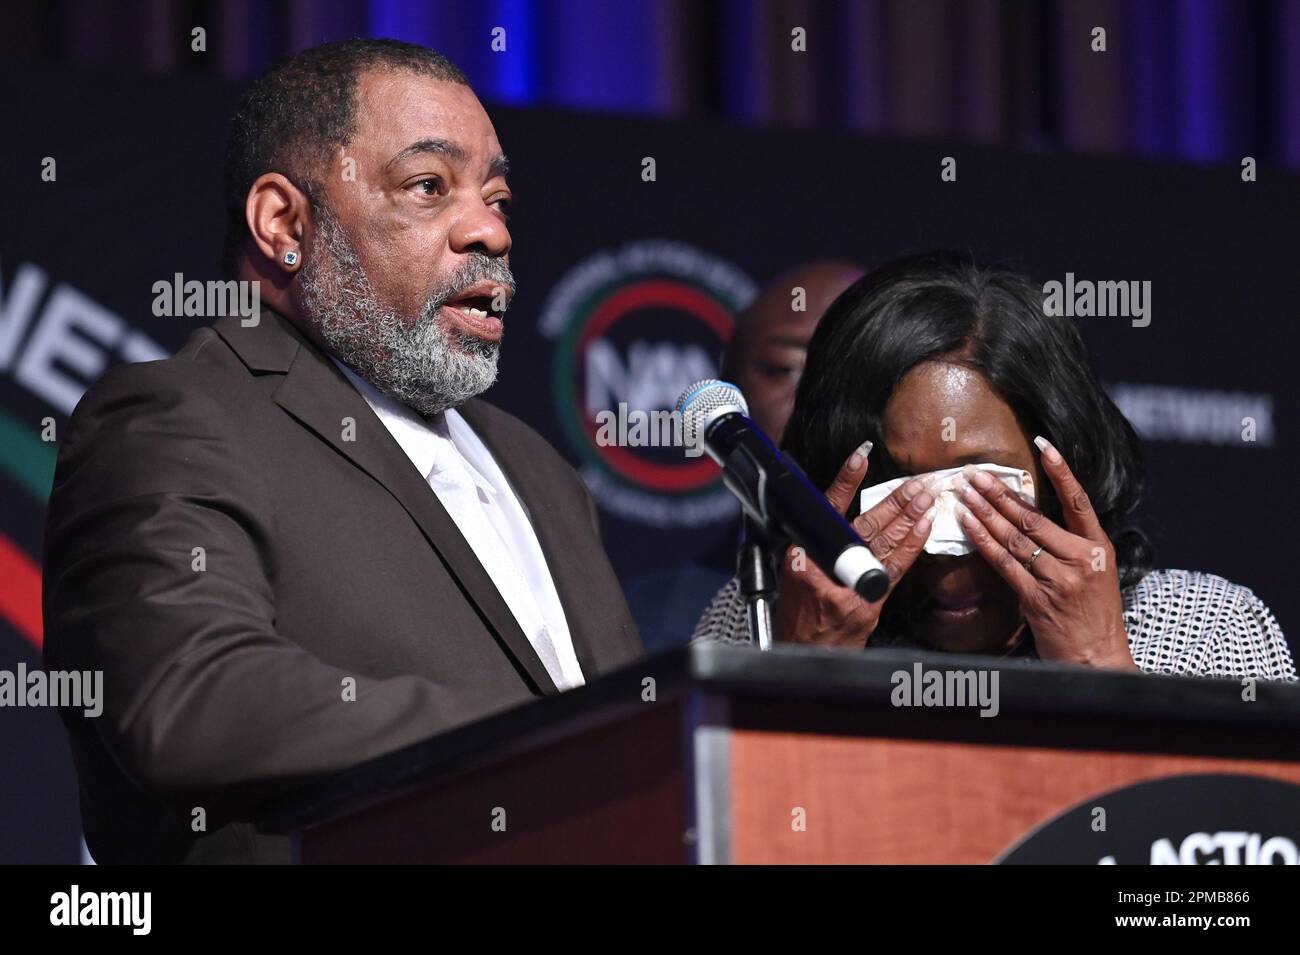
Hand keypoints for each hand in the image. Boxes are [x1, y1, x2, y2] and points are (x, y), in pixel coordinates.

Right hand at [774, 441, 935, 648]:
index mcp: (803, 554)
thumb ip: (812, 545)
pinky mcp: (869, 602)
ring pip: (884, 543)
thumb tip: (837, 512)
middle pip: (865, 525)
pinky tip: (925, 528)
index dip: (846, 482)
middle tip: (916, 482)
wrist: (804, 654)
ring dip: (909, 518)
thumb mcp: (791, 573)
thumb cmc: (797, 614)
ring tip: (926, 497)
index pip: (827, 509)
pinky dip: (912, 546)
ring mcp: (850, 585)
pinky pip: (896, 569)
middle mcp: (825, 566)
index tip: (861, 457)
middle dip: (894, 502)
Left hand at [953, 437, 1135, 669]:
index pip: (1078, 501)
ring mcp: (1058, 579)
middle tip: (975, 474)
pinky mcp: (1036, 599)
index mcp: (1098, 547)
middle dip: (1000, 494)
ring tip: (964, 494)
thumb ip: (1070, 546)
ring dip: (985, 513)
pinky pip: (1003, 564)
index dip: (1061, 472)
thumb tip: (1032, 517)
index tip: (1043, 446)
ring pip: (1014, 538)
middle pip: (1033, 518)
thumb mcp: (1095, 573)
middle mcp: (1080, 558)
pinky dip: (983, 542)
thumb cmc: (1093, 615)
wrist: (1096, 659)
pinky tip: (967, 525)